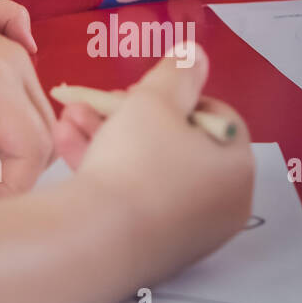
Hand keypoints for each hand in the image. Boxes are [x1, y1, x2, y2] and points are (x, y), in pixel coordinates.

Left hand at [0, 0, 55, 205]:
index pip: (33, 150)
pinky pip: (25, 102)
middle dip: (10, 174)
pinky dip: (6, 132)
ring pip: (35, 121)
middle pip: (42, 136)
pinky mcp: (3, 51)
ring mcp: (11, 51)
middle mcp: (13, 60)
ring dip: (6, 155)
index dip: (9, 189)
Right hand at [62, 47, 253, 278]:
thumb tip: (197, 55)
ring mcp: (187, 230)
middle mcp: (222, 203)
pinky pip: (134, 196)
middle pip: (176, 142)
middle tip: (98, 102)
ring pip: (147, 167)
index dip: (175, 94)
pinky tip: (65, 143)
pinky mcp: (153, 247)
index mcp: (236, 168)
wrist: (98, 240)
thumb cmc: (136, 160)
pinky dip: (105, 169)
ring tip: (68, 116)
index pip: (215, 116)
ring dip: (107, 135)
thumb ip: (177, 72)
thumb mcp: (154, 100)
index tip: (138, 90)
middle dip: (128, 114)